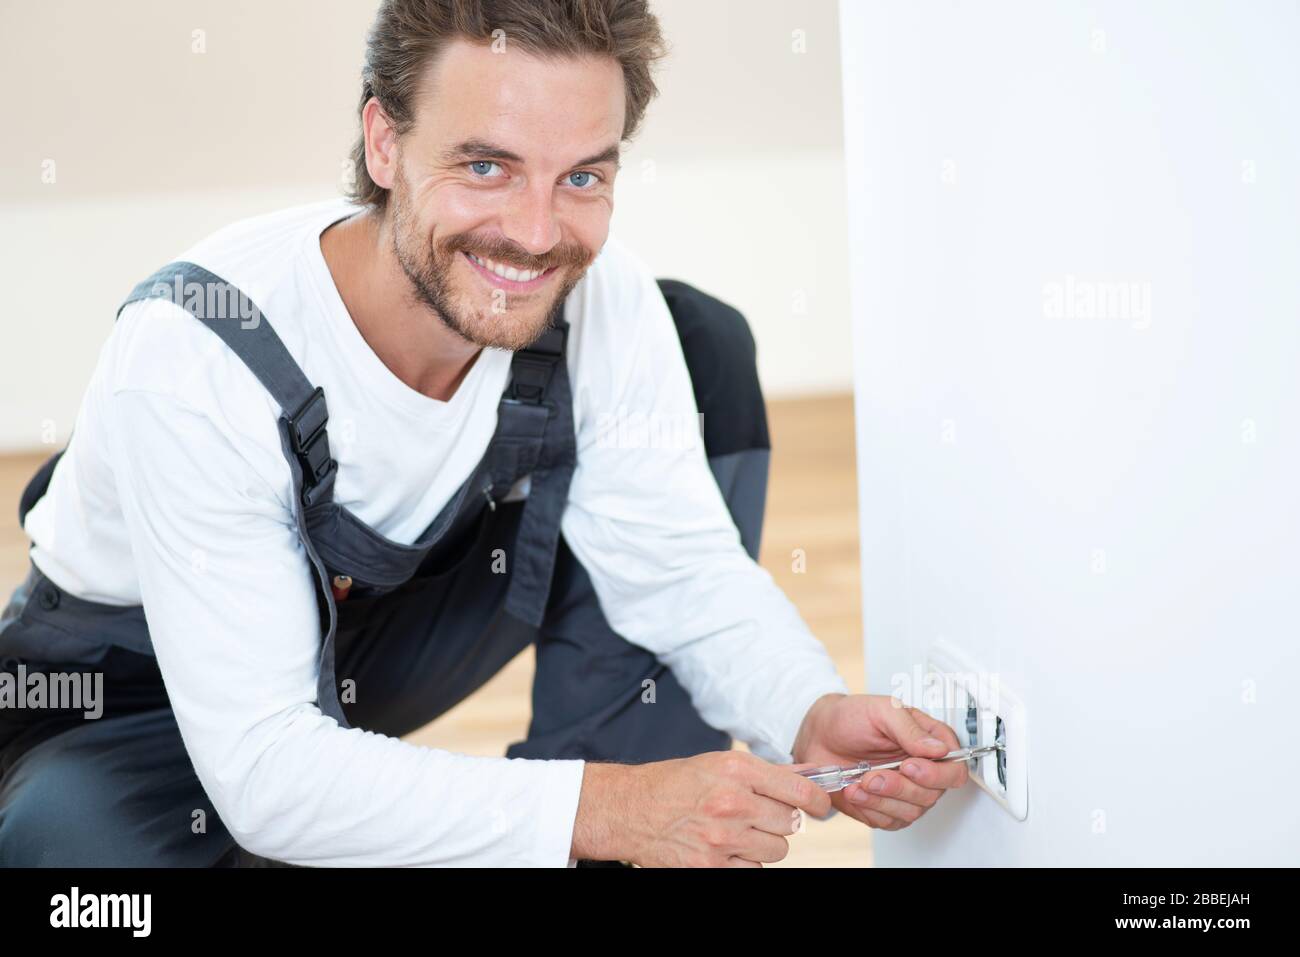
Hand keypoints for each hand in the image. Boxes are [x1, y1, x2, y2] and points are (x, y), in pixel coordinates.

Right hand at [574, 751, 832, 866]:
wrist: (632, 810)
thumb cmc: (675, 783)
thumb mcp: (719, 763)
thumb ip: (764, 773)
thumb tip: (808, 780)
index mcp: (736, 770)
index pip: (798, 791)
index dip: (816, 801)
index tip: (819, 805)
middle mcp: (731, 803)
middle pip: (789, 823)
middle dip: (779, 821)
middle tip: (758, 815)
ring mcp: (722, 838)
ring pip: (777, 850)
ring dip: (764, 844)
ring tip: (739, 831)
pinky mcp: (711, 867)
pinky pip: (753, 871)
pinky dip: (745, 863)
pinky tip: (725, 848)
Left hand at [791, 693, 967, 830]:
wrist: (818, 735)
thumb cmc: (850, 717)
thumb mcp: (882, 710)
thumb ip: (911, 729)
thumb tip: (938, 749)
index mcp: (929, 742)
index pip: (954, 769)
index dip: (937, 774)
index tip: (909, 766)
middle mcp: (922, 770)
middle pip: (932, 795)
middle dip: (901, 788)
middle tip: (874, 775)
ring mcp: (905, 791)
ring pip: (911, 812)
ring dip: (883, 799)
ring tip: (860, 781)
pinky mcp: (885, 808)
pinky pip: (888, 821)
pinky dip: (870, 808)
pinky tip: (854, 791)